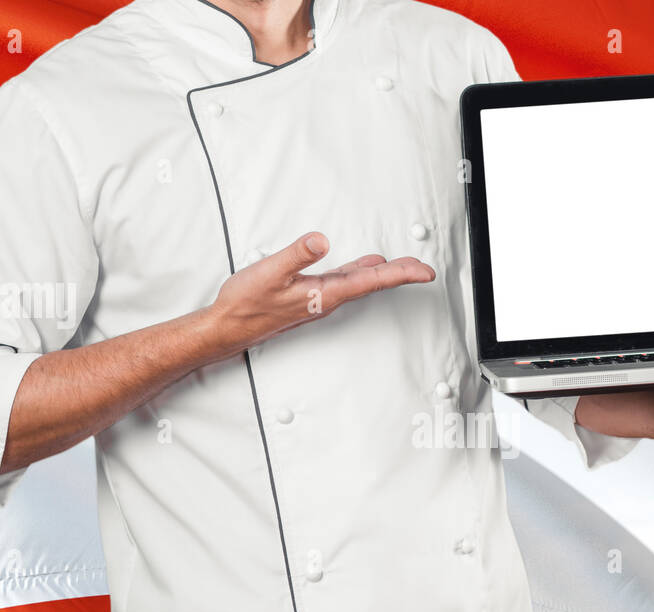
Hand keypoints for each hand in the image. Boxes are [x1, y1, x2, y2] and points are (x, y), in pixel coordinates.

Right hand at [207, 231, 434, 352]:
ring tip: (402, 265)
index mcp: (325, 293)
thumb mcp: (270, 273)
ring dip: (382, 274)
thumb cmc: (246, 304)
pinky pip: (343, 282)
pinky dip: (359, 272)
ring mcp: (318, 298)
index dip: (402, 274)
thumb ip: (296, 255)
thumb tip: (321, 241)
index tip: (425, 272)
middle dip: (400, 274)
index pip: (372, 281)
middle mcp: (327, 298)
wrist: (228, 328)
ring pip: (359, 283)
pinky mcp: (308, 295)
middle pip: (372, 283)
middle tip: (423, 268)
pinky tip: (363, 266)